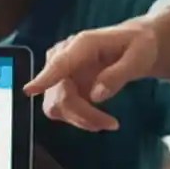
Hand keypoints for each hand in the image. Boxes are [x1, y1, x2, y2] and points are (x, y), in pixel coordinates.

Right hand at [25, 19, 159, 131]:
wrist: (136, 44)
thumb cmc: (139, 46)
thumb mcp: (139, 57)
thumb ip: (118, 74)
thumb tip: (96, 96)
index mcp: (83, 44)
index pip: (60, 62)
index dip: (44, 77)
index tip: (29, 90)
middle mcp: (64, 56)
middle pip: (59, 93)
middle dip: (82, 114)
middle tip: (112, 124)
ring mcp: (61, 72)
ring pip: (56, 105)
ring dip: (80, 119)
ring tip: (108, 122)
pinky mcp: (63, 85)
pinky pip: (62, 109)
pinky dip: (80, 119)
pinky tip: (98, 117)